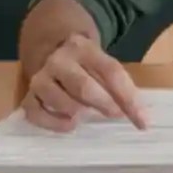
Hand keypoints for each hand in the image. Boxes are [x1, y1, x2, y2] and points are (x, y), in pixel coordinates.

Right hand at [21, 32, 146, 132]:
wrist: (53, 48)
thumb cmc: (86, 64)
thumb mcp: (103, 64)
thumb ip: (120, 85)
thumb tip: (140, 117)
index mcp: (85, 48)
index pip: (111, 72)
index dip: (129, 98)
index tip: (143, 121)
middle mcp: (60, 60)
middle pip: (83, 86)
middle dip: (103, 104)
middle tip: (114, 114)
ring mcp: (41, 78)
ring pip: (60, 100)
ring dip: (78, 112)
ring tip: (88, 114)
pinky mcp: (28, 95)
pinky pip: (37, 114)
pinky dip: (54, 124)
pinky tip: (70, 124)